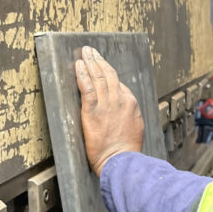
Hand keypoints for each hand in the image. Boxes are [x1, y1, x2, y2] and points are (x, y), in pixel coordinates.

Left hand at [75, 46, 144, 175]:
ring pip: (97, 77)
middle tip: (91, 51)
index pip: (117, 83)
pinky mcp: (93, 110)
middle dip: (98, 61)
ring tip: (84, 53)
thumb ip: (129, 114)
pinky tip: (77, 66)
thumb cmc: (127, 149)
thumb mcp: (135, 127)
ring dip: (89, 63)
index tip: (101, 66)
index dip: (107, 72)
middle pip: (108, 75)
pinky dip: (82, 75)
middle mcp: (119, 100)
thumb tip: (123, 110)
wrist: (121, 159)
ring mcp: (106, 104)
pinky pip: (87, 87)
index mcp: (130, 103)